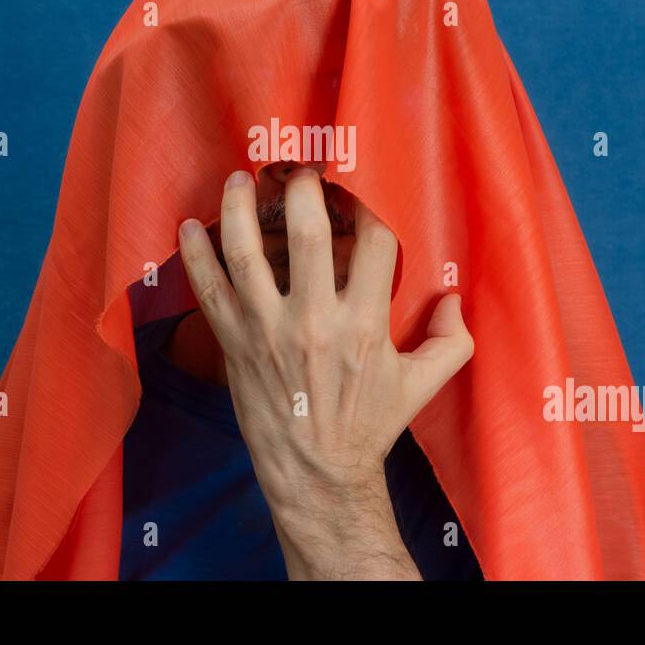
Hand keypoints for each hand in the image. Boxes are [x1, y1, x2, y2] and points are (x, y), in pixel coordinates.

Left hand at [177, 167, 473, 578]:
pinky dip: (195, 255)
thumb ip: (451, 341)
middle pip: (307, 236)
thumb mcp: (422, 385)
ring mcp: (268, 331)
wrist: (317, 475)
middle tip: (299, 169)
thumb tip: (455, 300)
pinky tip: (189, 225)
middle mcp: (315, 322)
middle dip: (303, 190)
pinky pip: (209, 290)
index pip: (373, 244)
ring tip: (240, 178)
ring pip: (247, 254)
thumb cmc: (370, 427)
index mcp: (365, 325)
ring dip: (239, 209)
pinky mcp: (235, 344)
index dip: (367, 209)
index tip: (356, 195)